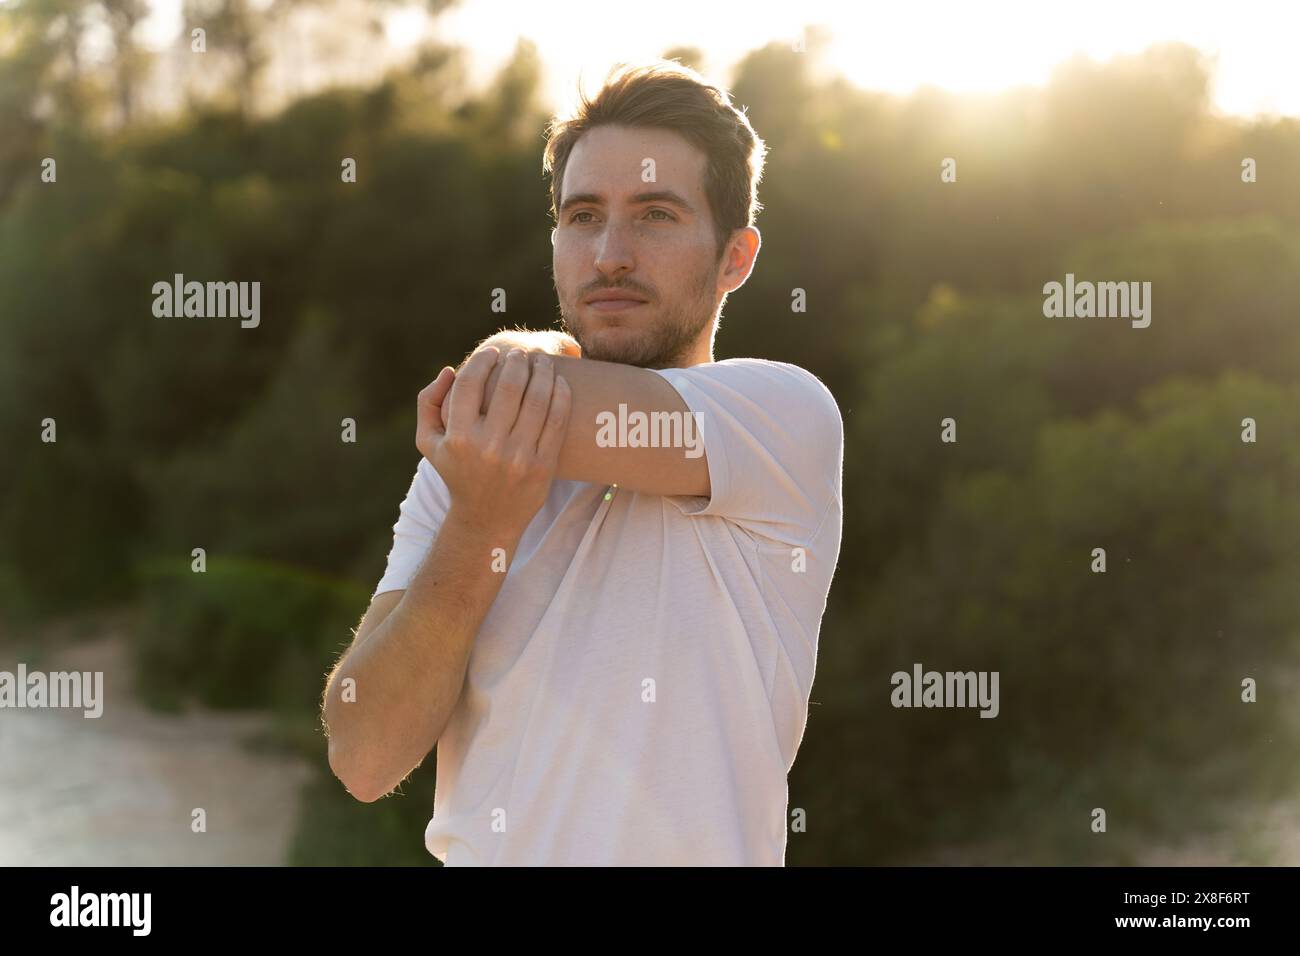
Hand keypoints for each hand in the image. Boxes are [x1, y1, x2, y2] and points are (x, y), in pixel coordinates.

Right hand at [416, 347, 571, 537]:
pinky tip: (560, 382)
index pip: (470, 384)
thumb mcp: (429, 443)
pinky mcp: (542, 466)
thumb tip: (448, 370)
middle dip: (518, 361)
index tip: (493, 352)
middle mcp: (487, 447)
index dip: (483, 360)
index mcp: (458, 437)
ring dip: (543, 373)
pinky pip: (556, 422)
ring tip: (543, 363)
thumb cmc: (457, 472)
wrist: (487, 519)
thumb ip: (428, 403)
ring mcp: (517, 457)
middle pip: (508, 387)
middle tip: (523, 354)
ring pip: (537, 400)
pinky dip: (561, 396)